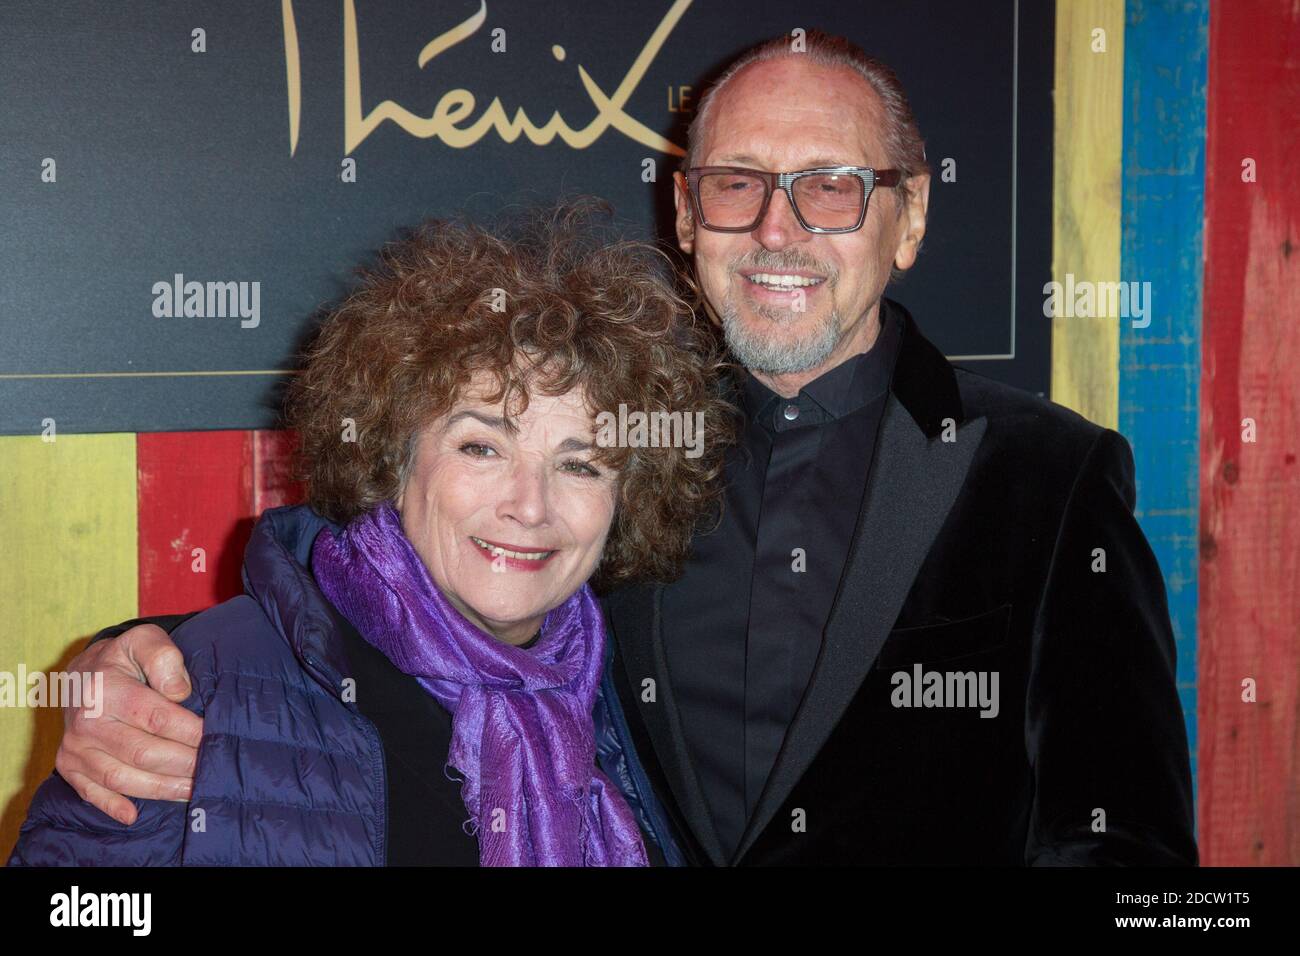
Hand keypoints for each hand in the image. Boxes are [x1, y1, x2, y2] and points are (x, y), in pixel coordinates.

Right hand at [55, 623, 201, 824]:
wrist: (81, 673)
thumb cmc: (123, 658)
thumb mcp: (144, 640)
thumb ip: (163, 657)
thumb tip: (179, 692)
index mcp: (105, 689)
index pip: (156, 717)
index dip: (190, 732)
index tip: (217, 738)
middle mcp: (86, 722)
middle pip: (142, 753)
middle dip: (183, 764)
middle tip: (213, 769)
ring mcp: (74, 747)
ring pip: (121, 778)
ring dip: (160, 789)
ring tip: (193, 790)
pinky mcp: (68, 765)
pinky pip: (91, 792)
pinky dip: (113, 806)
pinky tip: (135, 815)